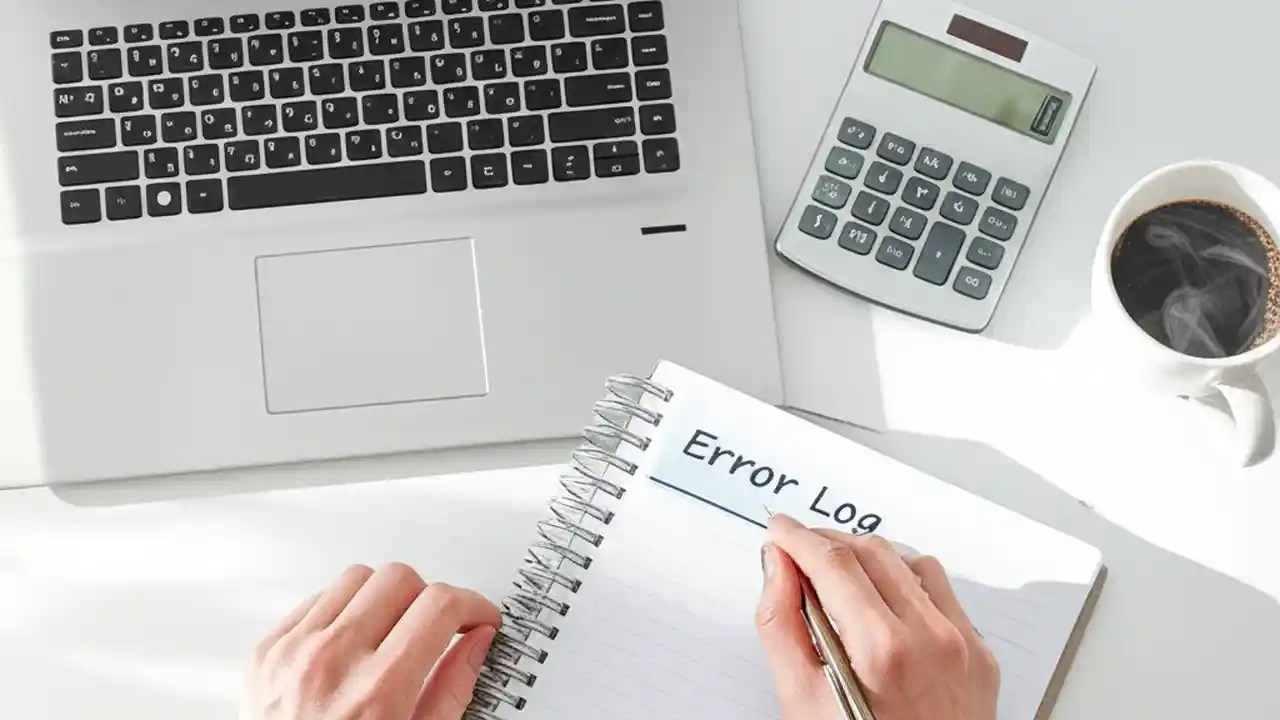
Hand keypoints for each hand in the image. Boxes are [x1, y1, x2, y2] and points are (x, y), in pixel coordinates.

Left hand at [243, 563, 501, 719]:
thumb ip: (451, 689)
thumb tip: (477, 641)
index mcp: (377, 693)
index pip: (440, 606)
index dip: (471, 605)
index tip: (477, 617)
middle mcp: (332, 664)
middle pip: (399, 579)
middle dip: (429, 598)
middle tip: (436, 626)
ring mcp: (293, 652)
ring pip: (358, 577)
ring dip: (385, 597)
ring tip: (392, 630)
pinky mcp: (266, 650)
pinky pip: (317, 598)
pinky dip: (344, 609)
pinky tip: (354, 638)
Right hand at [756, 515, 998, 719]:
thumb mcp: (801, 703)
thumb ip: (781, 626)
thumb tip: (777, 567)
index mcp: (882, 650)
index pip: (832, 561)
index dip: (797, 537)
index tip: (778, 531)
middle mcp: (930, 638)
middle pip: (869, 551)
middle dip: (826, 543)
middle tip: (796, 553)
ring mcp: (962, 645)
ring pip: (908, 562)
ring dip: (867, 557)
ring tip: (835, 575)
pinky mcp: (980, 655)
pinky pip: (941, 591)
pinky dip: (906, 581)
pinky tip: (882, 599)